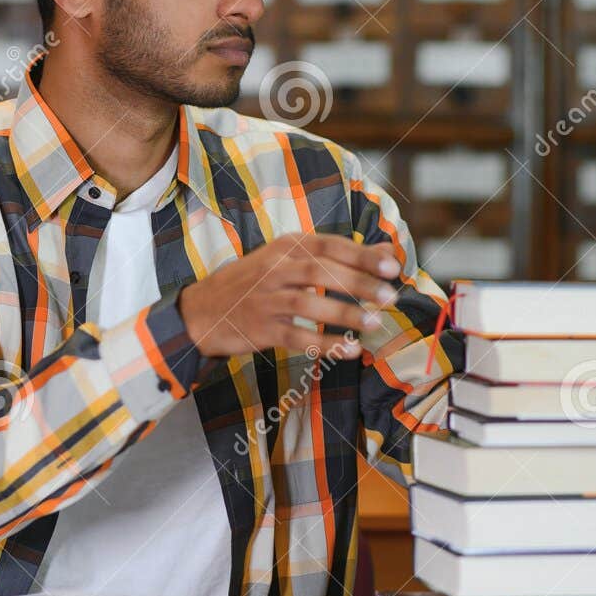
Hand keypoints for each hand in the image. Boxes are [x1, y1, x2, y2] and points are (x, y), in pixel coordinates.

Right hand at [178, 233, 401, 358]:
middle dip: (360, 283)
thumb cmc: (254, 283)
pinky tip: (350, 350)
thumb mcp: (286, 259)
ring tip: (377, 323)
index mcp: (286, 247)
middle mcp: (275, 269)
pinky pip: (297, 337)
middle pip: (321, 272)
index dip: (363, 256)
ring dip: (346, 313)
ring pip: (310, 303)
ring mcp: (266, 299)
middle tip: (391, 296)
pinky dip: (325, 344)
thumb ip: (331, 256)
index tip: (393, 268)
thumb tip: (384, 254)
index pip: (329, 245)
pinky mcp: (261, 329)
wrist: (202, 311)